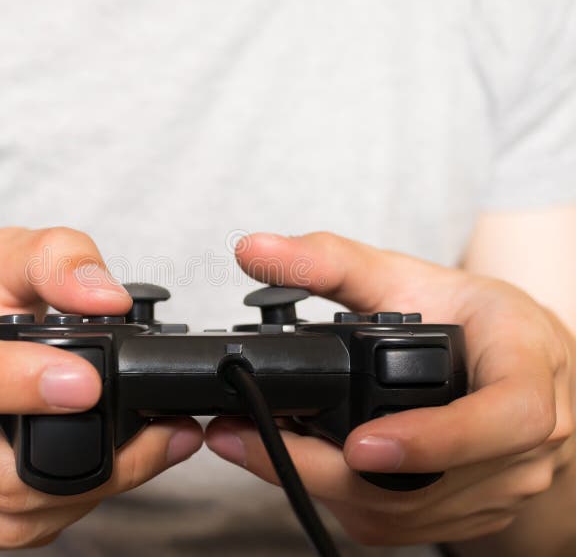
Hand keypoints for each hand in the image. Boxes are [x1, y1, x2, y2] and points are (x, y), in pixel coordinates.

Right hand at [0, 227, 202, 550]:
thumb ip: (57, 258)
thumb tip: (107, 298)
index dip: (5, 379)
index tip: (86, 383)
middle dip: (88, 458)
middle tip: (159, 433)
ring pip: (1, 516)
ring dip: (88, 493)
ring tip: (142, 456)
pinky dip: (59, 512)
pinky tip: (92, 478)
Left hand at [206, 232, 574, 545]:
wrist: (513, 363)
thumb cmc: (471, 317)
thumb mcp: (409, 275)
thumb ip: (329, 260)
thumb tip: (255, 250)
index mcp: (527, 375)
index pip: (505, 419)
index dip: (436, 440)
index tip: (360, 445)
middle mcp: (523, 448)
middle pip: (426, 485)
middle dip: (326, 469)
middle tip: (247, 439)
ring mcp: (496, 490)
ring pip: (401, 514)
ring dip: (318, 484)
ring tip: (251, 445)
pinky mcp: (465, 514)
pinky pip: (396, 523)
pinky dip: (337, 497)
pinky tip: (296, 461)